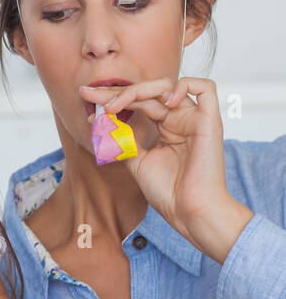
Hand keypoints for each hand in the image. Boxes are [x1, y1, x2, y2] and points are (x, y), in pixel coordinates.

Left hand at [81, 78, 250, 260]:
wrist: (188, 212)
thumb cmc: (167, 192)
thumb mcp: (136, 161)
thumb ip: (124, 140)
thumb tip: (103, 122)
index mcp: (165, 128)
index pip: (138, 103)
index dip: (113, 101)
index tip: (88, 108)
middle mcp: (179, 120)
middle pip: (147, 92)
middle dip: (115, 92)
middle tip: (89, 95)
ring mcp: (194, 119)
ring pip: (168, 86)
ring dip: (137, 91)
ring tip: (115, 105)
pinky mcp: (210, 121)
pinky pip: (206, 88)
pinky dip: (184, 86)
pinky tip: (163, 101)